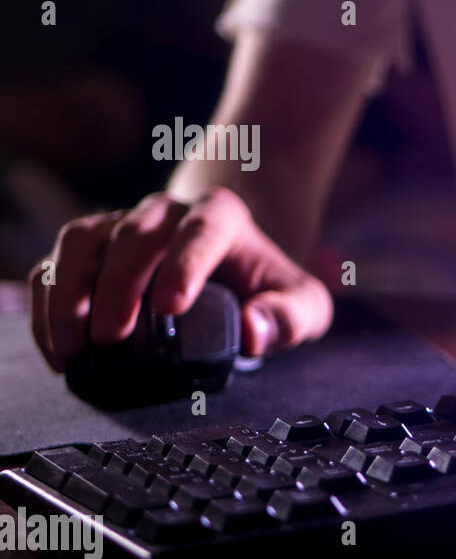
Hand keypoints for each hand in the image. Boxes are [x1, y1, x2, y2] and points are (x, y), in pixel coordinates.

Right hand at [29, 187, 332, 369]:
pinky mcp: (91, 247)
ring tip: (74, 345)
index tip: (169, 309)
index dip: (184, 266)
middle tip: (111, 338)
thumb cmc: (266, 286)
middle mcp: (167, 212)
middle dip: (118, 285)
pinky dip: (49, 303)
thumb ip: (292, 317)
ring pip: (84, 241)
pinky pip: (56, 263)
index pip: (201, 230)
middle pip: (134, 234)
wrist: (231, 264)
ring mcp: (122, 224)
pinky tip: (58, 346)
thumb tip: (256, 333)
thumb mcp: (302, 304)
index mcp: (222, 216)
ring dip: (71, 291)